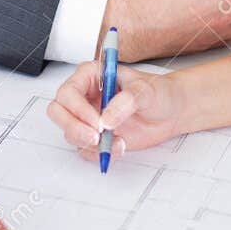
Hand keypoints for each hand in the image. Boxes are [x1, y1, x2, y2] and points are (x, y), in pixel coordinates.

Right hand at [47, 62, 187, 159]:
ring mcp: (88, 117)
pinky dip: (99, 153)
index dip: (77, 109)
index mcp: (91, 76)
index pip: (68, 92)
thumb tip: (106, 118)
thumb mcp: (146, 91)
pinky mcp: (96, 136)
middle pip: (58, 112)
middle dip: (73, 128)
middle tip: (95, 138)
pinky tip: (119, 147)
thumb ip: (126, 101)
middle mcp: (85, 96)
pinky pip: (85, 149)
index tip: (98, 122)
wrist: (172, 111)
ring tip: (118, 142)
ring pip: (69, 133)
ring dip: (91, 144)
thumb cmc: (159, 92)